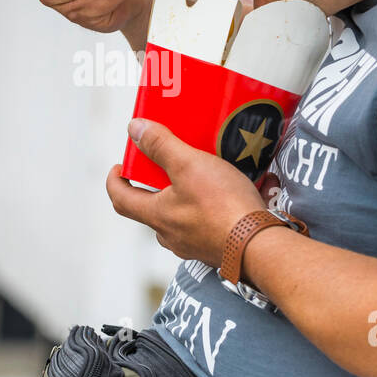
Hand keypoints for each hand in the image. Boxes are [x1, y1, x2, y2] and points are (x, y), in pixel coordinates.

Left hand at [106, 117, 265, 267]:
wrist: (260, 247)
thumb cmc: (223, 206)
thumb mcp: (189, 165)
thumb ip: (160, 145)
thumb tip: (134, 128)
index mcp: (157, 216)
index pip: (121, 199)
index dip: (115, 180)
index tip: (120, 165)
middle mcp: (171, 235)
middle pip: (152, 207)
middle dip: (155, 184)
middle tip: (165, 164)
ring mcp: (195, 245)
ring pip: (181, 216)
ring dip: (186, 195)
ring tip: (202, 174)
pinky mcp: (218, 247)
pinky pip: (208, 223)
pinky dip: (213, 206)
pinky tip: (233, 190)